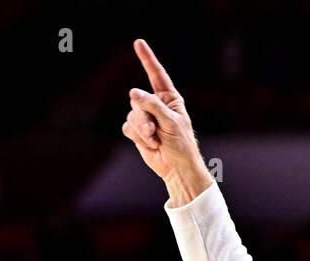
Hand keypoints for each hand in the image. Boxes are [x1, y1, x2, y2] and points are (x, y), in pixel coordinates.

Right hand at [122, 39, 211, 204]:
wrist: (177, 168)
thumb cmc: (182, 145)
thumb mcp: (171, 122)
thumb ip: (152, 105)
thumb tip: (133, 92)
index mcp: (169, 99)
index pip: (156, 75)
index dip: (147, 59)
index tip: (138, 42)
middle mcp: (156, 105)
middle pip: (137, 99)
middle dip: (143, 116)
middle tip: (154, 130)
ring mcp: (145, 118)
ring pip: (131, 115)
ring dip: (142, 130)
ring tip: (155, 140)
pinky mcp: (138, 131)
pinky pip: (127, 128)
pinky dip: (138, 138)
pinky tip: (151, 146)